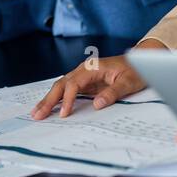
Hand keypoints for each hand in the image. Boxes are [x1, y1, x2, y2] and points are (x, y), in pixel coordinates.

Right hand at [31, 54, 147, 118]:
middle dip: (48, 100)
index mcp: (92, 67)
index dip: (68, 99)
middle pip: (61, 84)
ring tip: (37, 113)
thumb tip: (96, 105)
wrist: (139, 62)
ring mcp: (83, 76)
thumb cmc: (135, 71)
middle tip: (37, 114)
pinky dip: (57, 99)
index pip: (74, 84)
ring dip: (49, 100)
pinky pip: (67, 91)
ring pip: (61, 87)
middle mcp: (84, 70)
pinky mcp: (84, 83)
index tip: (64, 114)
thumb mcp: (128, 82)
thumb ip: (113, 93)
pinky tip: (49, 108)